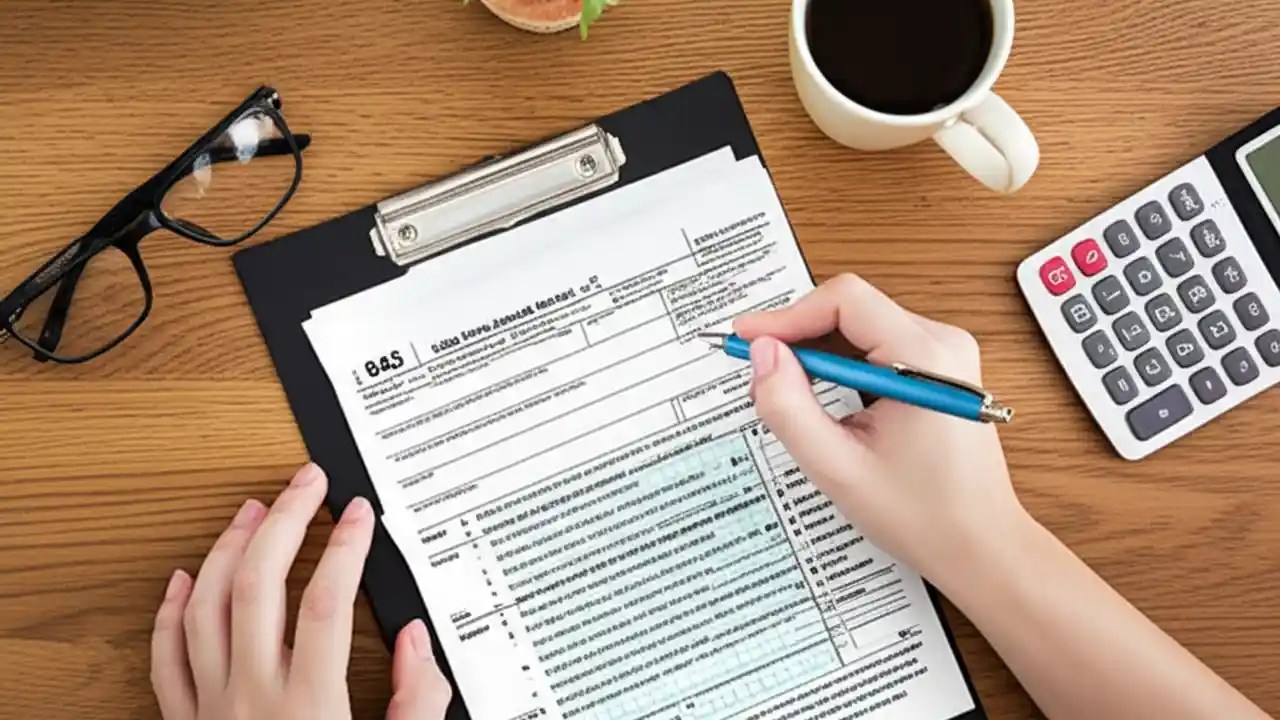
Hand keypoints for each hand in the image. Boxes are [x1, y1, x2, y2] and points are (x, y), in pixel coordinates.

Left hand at [150, 463, 451, 719]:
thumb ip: (415, 703)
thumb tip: (414, 639)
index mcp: (308, 706)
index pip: (324, 602)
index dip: (344, 547)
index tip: (360, 513)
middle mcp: (252, 698)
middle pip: (258, 585)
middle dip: (285, 521)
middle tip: (307, 482)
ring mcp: (211, 709)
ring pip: (206, 607)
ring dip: (229, 549)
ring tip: (254, 510)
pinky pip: (166, 657)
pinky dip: (171, 611)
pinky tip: (184, 578)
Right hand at [734, 274, 1027, 587]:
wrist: (980, 545)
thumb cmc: (924, 515)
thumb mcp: (838, 467)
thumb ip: (790, 407)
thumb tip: (762, 353)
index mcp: (926, 358)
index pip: (844, 301)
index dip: (787, 315)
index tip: (747, 339)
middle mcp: (942, 344)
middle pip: (851, 309)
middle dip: (798, 336)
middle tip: (759, 373)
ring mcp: (944, 355)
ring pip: (859, 327)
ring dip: (817, 352)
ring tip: (787, 394)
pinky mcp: (937, 370)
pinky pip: (876, 346)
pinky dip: (840, 364)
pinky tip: (819, 399)